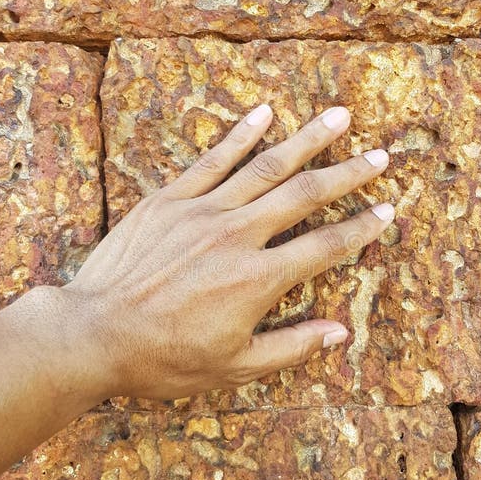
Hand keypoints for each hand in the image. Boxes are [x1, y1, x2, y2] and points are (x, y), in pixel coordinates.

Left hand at [62, 103, 393, 399]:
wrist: (92, 335)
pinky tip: (265, 113)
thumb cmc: (163, 359)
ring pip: (265, 167)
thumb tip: (340, 333)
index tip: (388, 210)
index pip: (325, 247)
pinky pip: (212, 161)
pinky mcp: (169, 200)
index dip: (362, 228)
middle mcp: (238, 236)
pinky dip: (240, 135)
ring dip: (306, 141)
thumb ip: (291, 347)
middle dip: (347, 174)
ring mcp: (202, 212)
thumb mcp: (234, 366)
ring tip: (339, 118)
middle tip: (381, 155)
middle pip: (305, 195)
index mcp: (258, 280)